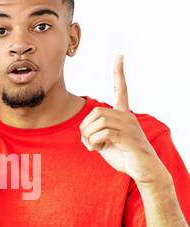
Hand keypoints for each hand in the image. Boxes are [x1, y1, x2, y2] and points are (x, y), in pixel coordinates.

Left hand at [80, 56, 168, 186]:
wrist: (143, 170)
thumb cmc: (124, 156)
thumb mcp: (105, 144)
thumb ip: (94, 135)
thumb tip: (83, 136)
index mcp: (123, 115)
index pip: (121, 90)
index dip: (118, 74)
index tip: (119, 56)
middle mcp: (127, 116)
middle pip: (95, 112)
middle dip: (84, 128)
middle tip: (88, 142)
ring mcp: (129, 126)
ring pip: (97, 123)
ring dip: (88, 137)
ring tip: (95, 147)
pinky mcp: (127, 136)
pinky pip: (102, 133)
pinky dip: (94, 143)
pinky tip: (99, 150)